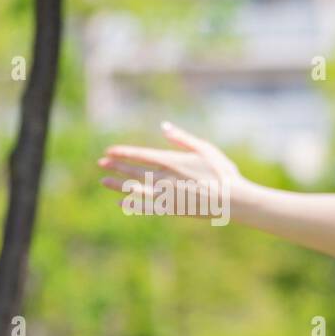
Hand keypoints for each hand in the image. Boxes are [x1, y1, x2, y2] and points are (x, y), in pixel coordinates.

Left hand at [98, 122, 253, 223]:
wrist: (233, 200)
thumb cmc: (222, 173)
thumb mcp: (205, 149)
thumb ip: (182, 138)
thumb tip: (163, 127)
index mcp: (172, 161)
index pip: (140, 155)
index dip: (123, 153)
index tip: (109, 151)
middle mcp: (165, 177)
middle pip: (133, 171)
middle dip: (115, 167)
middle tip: (101, 164)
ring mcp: (167, 194)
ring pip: (135, 189)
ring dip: (118, 185)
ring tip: (103, 182)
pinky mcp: (172, 208)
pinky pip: (146, 206)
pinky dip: (133, 204)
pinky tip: (122, 203)